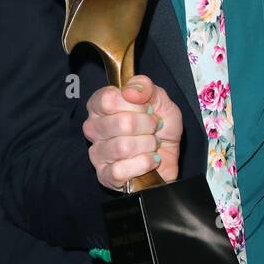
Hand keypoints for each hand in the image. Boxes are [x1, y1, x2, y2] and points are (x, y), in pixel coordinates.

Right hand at [82, 75, 183, 189]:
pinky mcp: (105, 176)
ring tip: (152, 144)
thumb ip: (145, 87)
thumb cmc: (159, 125)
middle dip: (147, 125)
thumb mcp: (160, 99)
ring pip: (122, 147)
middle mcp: (93, 128)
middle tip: (153, 128)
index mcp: (100, 105)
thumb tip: (130, 91)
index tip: (147, 108)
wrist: (170, 154)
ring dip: (147, 145)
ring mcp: (97, 153)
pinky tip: (150, 160)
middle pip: (120, 123)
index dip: (135, 104)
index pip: (108, 99)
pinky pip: (120, 171)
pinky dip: (143, 164)